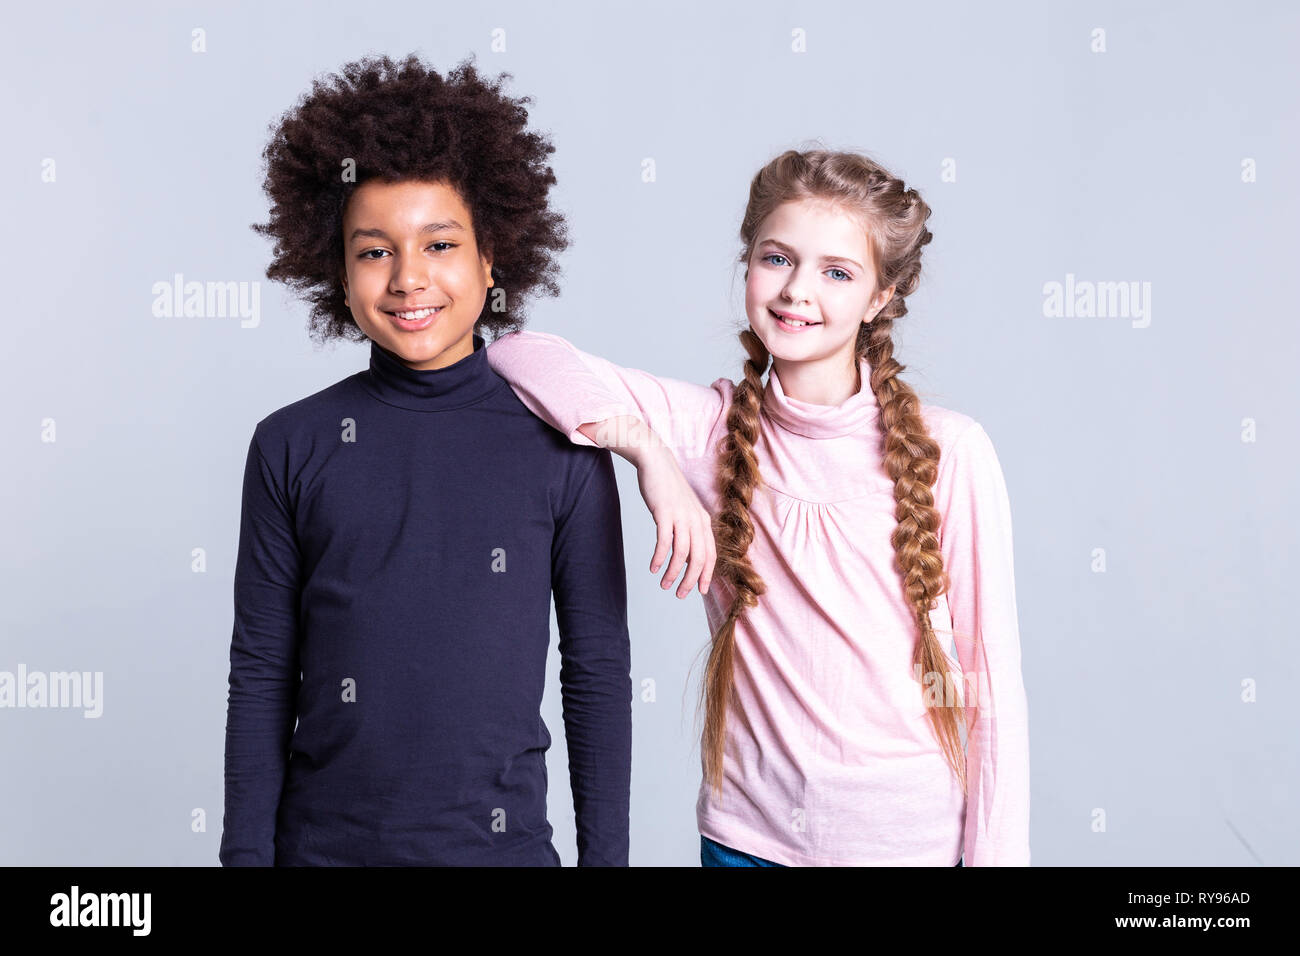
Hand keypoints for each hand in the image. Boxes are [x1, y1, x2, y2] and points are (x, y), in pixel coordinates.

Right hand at [580, 416, 716, 598]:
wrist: (656, 461)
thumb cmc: (667, 489)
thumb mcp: (683, 509)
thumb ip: (688, 530)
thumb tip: (687, 555)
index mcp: (703, 520)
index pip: (710, 554)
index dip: (706, 574)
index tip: (698, 591)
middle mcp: (696, 519)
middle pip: (699, 557)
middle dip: (690, 580)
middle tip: (680, 595)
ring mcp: (681, 515)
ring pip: (682, 552)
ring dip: (674, 573)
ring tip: (664, 585)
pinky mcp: (664, 512)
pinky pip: (665, 541)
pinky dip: (660, 557)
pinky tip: (653, 567)